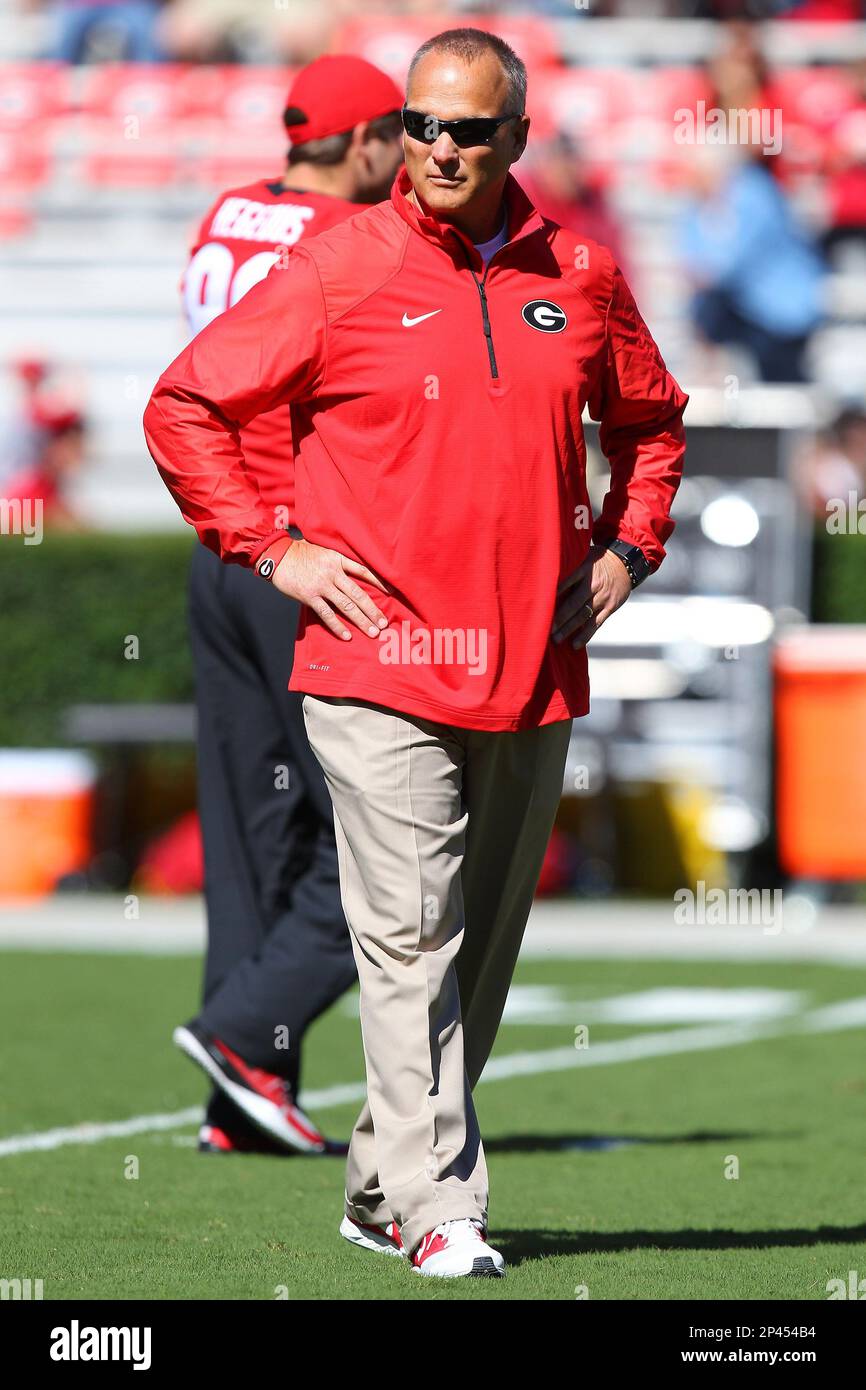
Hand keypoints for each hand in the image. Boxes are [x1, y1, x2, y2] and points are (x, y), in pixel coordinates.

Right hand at [272, 539, 389, 641]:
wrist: (277, 555)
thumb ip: (336, 559)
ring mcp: (321, 585)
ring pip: (346, 606)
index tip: (392, 592)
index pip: (363, 571)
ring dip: (361, 621)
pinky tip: (347, 636)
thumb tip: (351, 569)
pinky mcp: (310, 596)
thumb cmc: (299, 551)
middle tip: (383, 623)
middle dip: (373, 610)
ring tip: (372, 632)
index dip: (379, 582)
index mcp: (337, 559)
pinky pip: (327, 614)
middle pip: (358, 594)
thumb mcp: (322, 548)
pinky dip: (338, 627)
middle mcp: (332, 572)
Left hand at [551, 547, 631, 648]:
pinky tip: (576, 644)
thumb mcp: (584, 555)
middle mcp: (594, 584)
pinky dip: (586, 635)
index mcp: (585, 569)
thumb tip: (545, 571)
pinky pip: (597, 623)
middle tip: (546, 629)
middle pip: (574, 603)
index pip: (567, 581)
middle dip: (560, 618)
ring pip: (584, 616)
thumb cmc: (598, 560)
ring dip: (569, 629)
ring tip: (556, 639)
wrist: (626, 564)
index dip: (555, 593)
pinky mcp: (610, 607)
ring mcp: (603, 597)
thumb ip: (569, 564)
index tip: (541, 604)